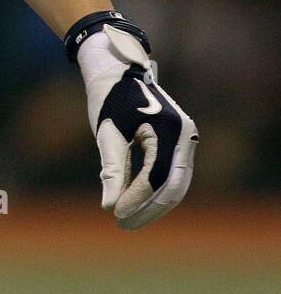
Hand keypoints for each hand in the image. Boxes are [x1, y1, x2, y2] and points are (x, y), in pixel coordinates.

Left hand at [78, 24, 197, 229]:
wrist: (118, 69)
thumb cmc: (109, 97)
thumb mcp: (107, 132)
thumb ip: (111, 170)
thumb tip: (108, 205)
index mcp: (169, 130)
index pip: (156, 177)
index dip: (137, 200)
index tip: (117, 215)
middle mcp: (185, 135)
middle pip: (172, 186)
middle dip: (149, 208)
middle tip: (124, 224)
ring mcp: (186, 138)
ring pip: (176, 183)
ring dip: (154, 203)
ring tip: (128, 217)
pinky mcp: (180, 141)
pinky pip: (173, 173)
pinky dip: (157, 189)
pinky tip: (137, 200)